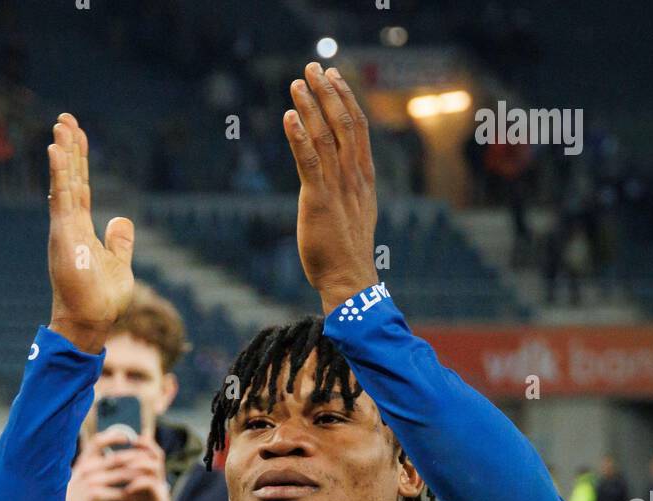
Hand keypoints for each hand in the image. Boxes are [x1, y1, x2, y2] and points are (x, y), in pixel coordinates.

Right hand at [47, 112, 134, 352]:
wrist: (92, 320)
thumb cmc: (101, 298)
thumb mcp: (119, 263)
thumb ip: (119, 241)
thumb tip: (121, 220)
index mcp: (81, 228)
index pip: (80, 186)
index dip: (79, 160)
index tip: (76, 133)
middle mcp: (69, 224)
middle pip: (70, 178)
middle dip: (69, 147)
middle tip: (65, 118)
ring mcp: (64, 228)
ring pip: (64, 182)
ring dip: (63, 152)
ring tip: (60, 124)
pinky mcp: (63, 234)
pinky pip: (61, 196)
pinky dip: (59, 172)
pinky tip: (56, 148)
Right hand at [63, 426, 145, 500]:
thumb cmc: (63, 500)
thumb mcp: (73, 480)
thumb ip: (87, 470)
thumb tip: (101, 463)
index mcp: (82, 462)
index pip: (98, 441)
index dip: (114, 436)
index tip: (128, 437)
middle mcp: (86, 468)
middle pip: (117, 458)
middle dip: (136, 460)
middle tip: (152, 464)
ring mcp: (90, 481)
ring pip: (122, 476)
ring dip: (139, 479)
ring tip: (153, 481)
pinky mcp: (95, 495)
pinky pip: (120, 494)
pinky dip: (133, 496)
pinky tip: (143, 499)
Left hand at [107, 437, 186, 500]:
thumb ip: (108, 492)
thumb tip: (89, 487)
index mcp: (149, 475)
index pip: (148, 451)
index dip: (140, 442)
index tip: (120, 441)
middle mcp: (157, 478)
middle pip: (154, 452)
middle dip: (134, 451)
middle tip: (114, 456)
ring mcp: (160, 487)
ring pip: (154, 464)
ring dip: (137, 464)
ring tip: (121, 470)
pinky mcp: (161, 499)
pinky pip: (151, 484)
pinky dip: (138, 484)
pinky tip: (127, 490)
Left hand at [283, 63, 377, 314]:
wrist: (349, 281)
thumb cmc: (347, 252)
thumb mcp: (353, 213)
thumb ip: (346, 191)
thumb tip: (336, 181)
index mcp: (364, 178)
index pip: (358, 128)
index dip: (346, 98)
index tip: (335, 76)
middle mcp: (353, 177)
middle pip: (344, 123)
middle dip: (328, 92)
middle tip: (313, 67)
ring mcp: (337, 188)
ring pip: (326, 136)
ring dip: (311, 106)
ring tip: (297, 82)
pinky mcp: (318, 201)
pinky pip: (308, 162)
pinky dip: (298, 137)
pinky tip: (288, 116)